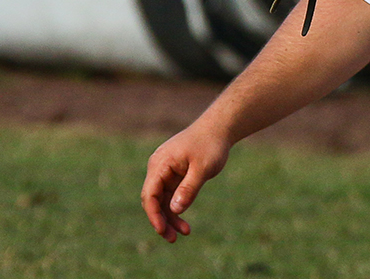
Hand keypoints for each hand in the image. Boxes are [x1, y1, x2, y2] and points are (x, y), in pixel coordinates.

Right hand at [141, 124, 230, 241]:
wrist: (219, 129)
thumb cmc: (211, 145)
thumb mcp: (203, 168)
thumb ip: (189, 188)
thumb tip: (174, 210)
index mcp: (160, 164)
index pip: (150, 194)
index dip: (154, 215)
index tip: (163, 230)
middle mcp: (158, 168)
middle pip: (154, 200)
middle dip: (162, 220)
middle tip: (173, 239)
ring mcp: (165, 172)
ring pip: (163, 200)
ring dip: (171, 217)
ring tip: (185, 233)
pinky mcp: (174, 175)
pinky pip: (171, 195)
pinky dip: (177, 207)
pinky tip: (185, 221)